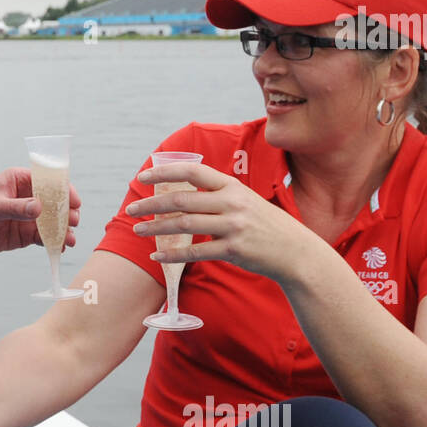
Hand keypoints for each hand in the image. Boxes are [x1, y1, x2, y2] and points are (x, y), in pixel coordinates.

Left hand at [0, 167, 80, 253]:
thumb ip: (16, 208)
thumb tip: (39, 207)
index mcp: (19, 180)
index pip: (48, 180)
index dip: (64, 189)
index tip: (74, 201)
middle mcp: (28, 196)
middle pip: (55, 202)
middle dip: (67, 212)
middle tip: (73, 222)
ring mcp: (29, 216)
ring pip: (53, 221)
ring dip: (64, 229)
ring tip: (70, 240)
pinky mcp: (27, 233)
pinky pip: (45, 237)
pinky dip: (54, 242)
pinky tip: (61, 247)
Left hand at [126, 161, 314, 282]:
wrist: (295, 252)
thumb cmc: (264, 225)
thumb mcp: (245, 200)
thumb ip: (219, 194)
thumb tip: (184, 190)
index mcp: (232, 187)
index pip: (192, 172)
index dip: (165, 172)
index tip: (143, 176)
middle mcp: (232, 203)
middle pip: (182, 200)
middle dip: (151, 204)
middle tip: (131, 210)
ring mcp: (233, 226)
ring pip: (184, 224)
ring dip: (156, 228)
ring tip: (137, 230)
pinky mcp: (233, 250)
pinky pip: (195, 251)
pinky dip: (172, 254)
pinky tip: (156, 254)